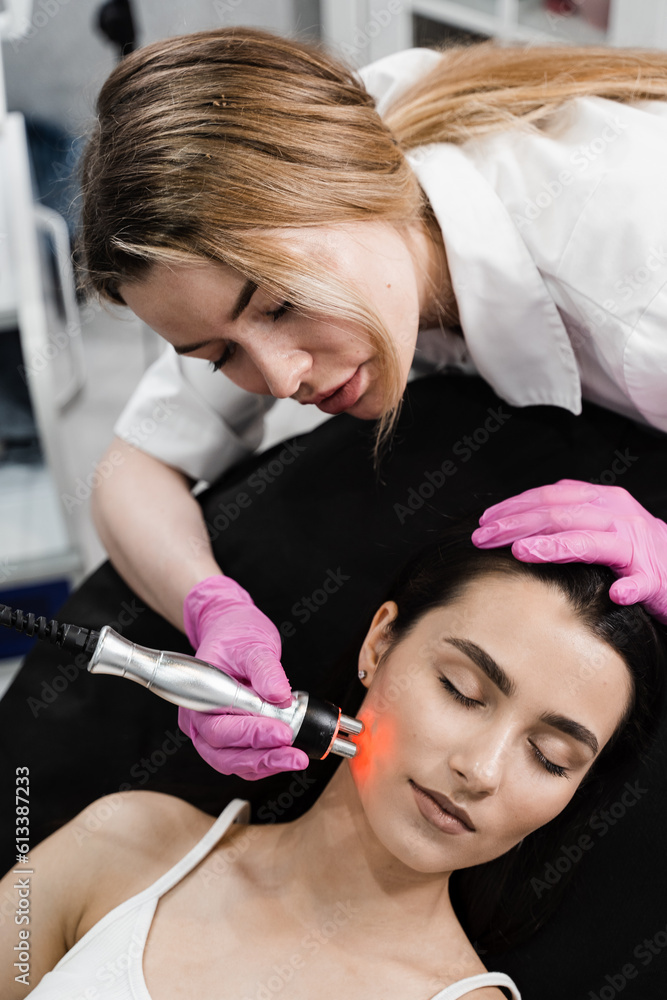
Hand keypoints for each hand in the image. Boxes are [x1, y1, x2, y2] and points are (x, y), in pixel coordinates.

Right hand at [178, 575, 308, 779]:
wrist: (231, 629)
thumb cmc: (235, 634)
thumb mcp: (254, 644)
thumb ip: (266, 670)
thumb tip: (280, 696)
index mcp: (199, 694)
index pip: (219, 726)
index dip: (250, 735)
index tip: (282, 733)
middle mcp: (198, 717)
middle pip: (221, 752)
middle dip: (261, 758)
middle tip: (294, 756)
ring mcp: (210, 728)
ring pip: (230, 761)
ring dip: (264, 764)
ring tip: (296, 759)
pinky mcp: (228, 734)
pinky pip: (240, 757)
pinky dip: (264, 760)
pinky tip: (286, 755)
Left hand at [471, 479, 666, 622]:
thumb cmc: (638, 549)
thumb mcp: (603, 521)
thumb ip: (571, 513)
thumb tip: (529, 510)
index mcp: (603, 501)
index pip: (551, 497)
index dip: (515, 506)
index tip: (485, 521)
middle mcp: (618, 517)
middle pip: (561, 515)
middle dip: (517, 524)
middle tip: (484, 537)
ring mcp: (637, 546)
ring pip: (592, 541)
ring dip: (555, 546)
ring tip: (523, 552)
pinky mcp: (655, 577)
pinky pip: (641, 582)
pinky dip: (629, 588)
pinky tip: (615, 594)